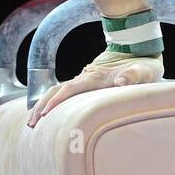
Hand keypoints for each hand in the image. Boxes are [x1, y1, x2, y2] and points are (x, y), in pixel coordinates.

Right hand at [26, 49, 163, 127]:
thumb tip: (121, 82)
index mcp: (94, 77)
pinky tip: (47, 113)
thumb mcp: (143, 71)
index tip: (45, 115)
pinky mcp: (87, 83)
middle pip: (55, 91)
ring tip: (32, 122)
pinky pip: (64, 92)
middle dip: (41, 107)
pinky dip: (52, 102)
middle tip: (31, 125)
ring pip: (57, 91)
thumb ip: (133, 76)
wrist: (140, 49)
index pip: (69, 89)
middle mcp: (85, 77)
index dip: (56, 102)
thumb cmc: (143, 64)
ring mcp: (84, 80)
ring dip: (43, 105)